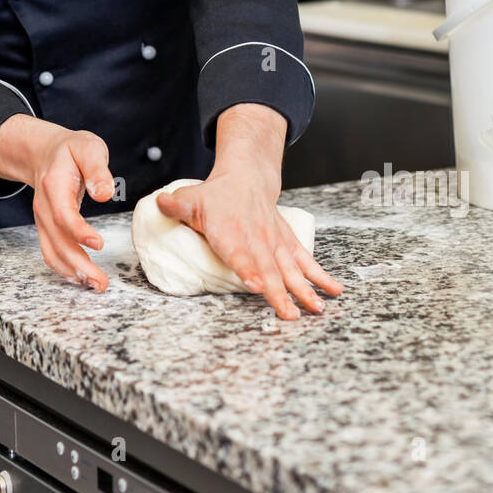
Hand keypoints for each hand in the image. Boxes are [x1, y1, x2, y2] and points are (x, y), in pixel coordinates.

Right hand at [0, 115, 114, 290]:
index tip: (98, 243)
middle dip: (78, 264)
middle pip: (57, 241)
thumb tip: (105, 194)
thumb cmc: (71, 150)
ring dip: (72, 272)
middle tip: (101, 282)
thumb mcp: (88, 147)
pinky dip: (65, 268)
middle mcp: (44, 206)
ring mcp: (42, 219)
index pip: (63, 214)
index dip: (78, 231)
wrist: (46, 152)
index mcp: (54, 185)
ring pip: (52, 252)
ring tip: (96, 285)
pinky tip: (82, 278)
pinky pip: (51, 252)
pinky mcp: (47, 228)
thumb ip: (97, 169)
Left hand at [156, 104, 343, 318]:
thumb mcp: (192, 197)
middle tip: (290, 315)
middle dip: (280, 293)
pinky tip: (333, 291)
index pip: (238, 253)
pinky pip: (305, 260)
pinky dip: (319, 275)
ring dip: (304, 289)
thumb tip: (159, 203)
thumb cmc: (216, 195)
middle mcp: (256, 239)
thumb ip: (176, 205)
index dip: (247, 269)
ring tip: (316, 309)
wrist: (247, 177)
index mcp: (231, 231)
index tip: (255, 285)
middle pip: (269, 269)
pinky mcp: (287, 243)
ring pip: (291, 268)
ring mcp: (275, 242)